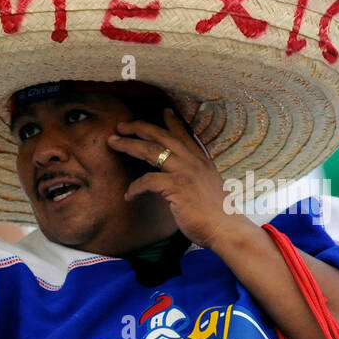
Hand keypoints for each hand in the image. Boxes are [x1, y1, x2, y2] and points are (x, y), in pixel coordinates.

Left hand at [107, 108, 247, 249]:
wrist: (225, 228)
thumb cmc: (214, 213)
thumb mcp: (206, 186)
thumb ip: (194, 176)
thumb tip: (181, 177)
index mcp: (200, 159)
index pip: (184, 134)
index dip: (172, 121)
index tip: (163, 110)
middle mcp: (192, 161)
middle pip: (161, 136)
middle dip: (138, 127)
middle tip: (120, 125)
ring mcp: (184, 172)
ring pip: (151, 150)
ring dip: (129, 145)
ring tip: (112, 143)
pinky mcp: (177, 187)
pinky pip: (147, 181)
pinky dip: (134, 188)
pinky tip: (128, 196)